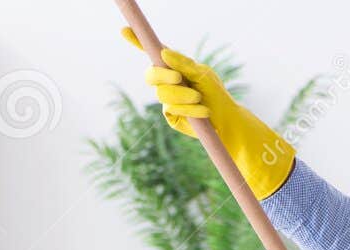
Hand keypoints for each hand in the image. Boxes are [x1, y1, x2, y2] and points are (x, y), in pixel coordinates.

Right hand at [122, 28, 294, 199]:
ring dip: (182, 95)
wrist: (226, 120)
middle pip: (151, 75)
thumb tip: (164, 52)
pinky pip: (171, 109)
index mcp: (174, 66)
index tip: (124, 29)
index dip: (137, 41)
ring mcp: (167, 99)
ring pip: (162, 94)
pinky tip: (201, 111)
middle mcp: (168, 81)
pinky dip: (188, 109)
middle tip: (179, 78)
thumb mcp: (203, 74)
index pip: (153, 52)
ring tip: (200, 98)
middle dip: (164, 76)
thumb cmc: (216, 93)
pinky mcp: (171, 116)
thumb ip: (184, 64)